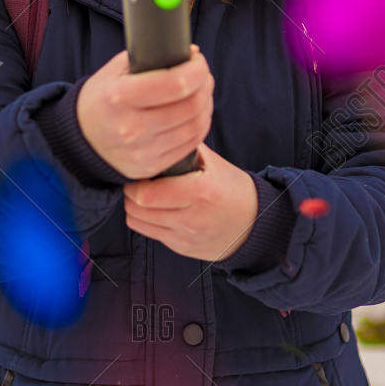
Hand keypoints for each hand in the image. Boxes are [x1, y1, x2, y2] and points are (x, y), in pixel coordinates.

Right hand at [75, 46, 213, 180]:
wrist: (81, 139)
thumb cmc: (102, 99)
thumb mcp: (114, 71)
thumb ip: (149, 57)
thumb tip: (190, 52)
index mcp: (119, 97)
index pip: (176, 83)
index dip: (197, 69)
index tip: (198, 61)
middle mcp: (131, 127)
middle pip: (191, 105)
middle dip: (204, 85)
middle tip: (202, 76)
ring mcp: (142, 151)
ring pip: (195, 126)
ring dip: (206, 105)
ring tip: (201, 93)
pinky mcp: (151, 166)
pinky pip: (190, 145)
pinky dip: (200, 126)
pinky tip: (195, 114)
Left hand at [123, 141, 258, 261]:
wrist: (254, 224)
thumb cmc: (233, 189)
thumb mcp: (214, 163)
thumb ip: (185, 150)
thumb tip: (158, 137)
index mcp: (199, 192)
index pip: (146, 194)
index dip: (133, 183)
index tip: (137, 173)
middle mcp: (190, 218)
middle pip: (137, 209)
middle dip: (130, 194)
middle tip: (137, 183)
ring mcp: (185, 237)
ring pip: (138, 223)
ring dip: (135, 208)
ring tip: (145, 196)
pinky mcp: (181, 248)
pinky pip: (150, 234)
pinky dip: (147, 221)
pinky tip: (157, 210)